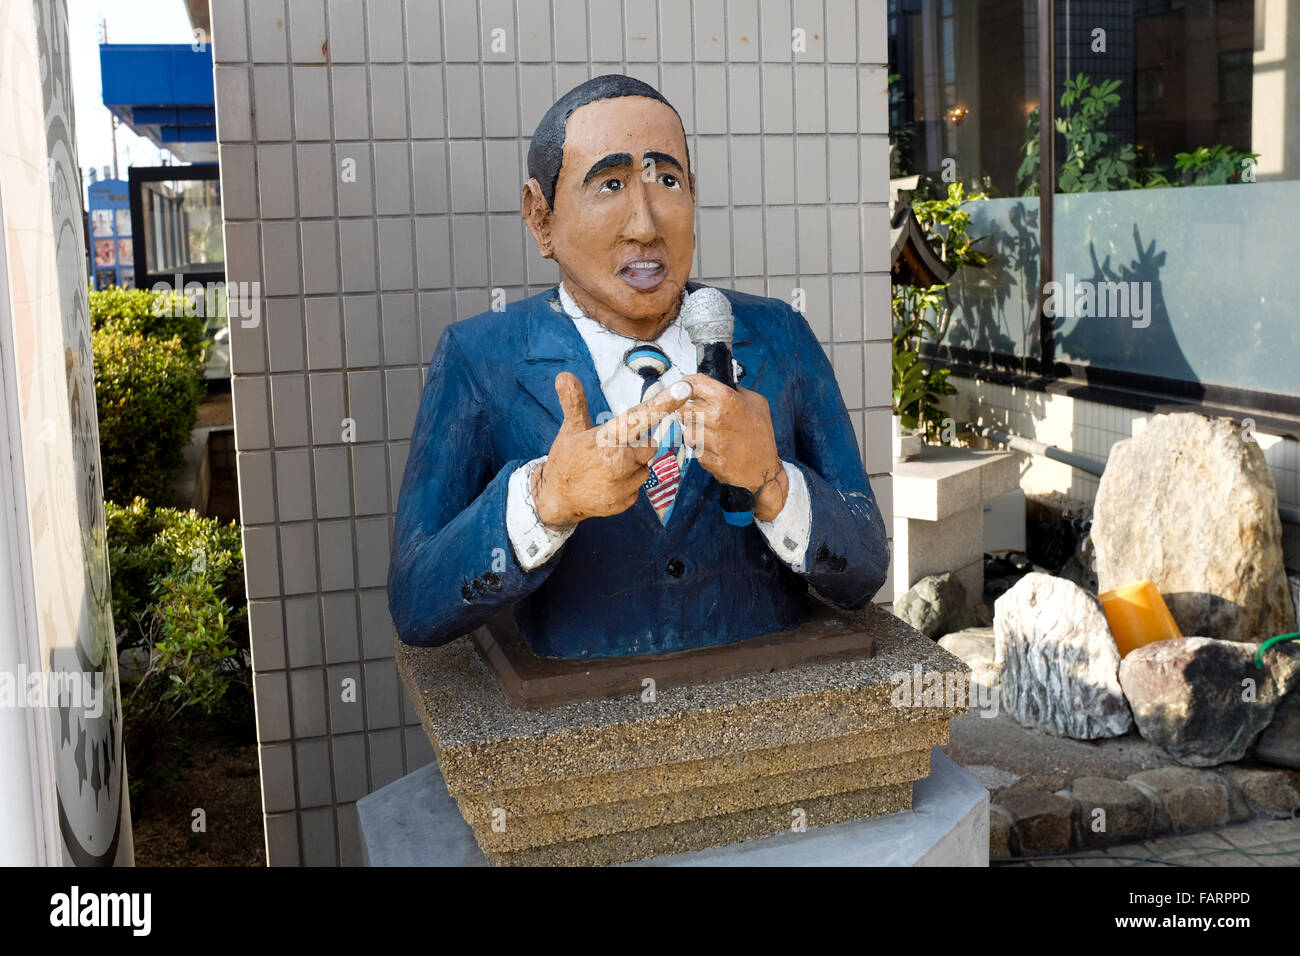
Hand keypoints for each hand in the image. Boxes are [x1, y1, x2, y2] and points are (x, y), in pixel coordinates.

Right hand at [531, 371, 691, 529]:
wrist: (556, 499)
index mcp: (605, 439)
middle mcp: (616, 463)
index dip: (663, 403)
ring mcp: (621, 486)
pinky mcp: (625, 502)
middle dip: (637, 445)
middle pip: (649, 445)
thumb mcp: (569, 429)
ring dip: (634, 465)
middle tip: (614, 449)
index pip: (640, 416)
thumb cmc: (566, 460)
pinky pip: (639, 486)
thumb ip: (574, 401)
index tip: (683, 389)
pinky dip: (628, 483)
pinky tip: (609, 483)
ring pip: (646, 466)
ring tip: (608, 467)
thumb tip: (565, 375)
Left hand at [678, 374, 788, 520]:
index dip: (685, 385)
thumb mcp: (756, 403)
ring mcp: (711, 440)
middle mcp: (717, 418)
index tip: (682, 389)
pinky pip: (693, 449)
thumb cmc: (761, 436)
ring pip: (686, 430)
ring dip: (695, 432)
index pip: (693, 384)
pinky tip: (716, 449)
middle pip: (684, 408)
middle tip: (703, 417)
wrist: (764, 469)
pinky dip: (701, 449)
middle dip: (690, 412)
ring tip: (714, 435)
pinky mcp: (706, 459)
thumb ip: (734, 390)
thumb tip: (713, 384)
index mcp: (728, 400)